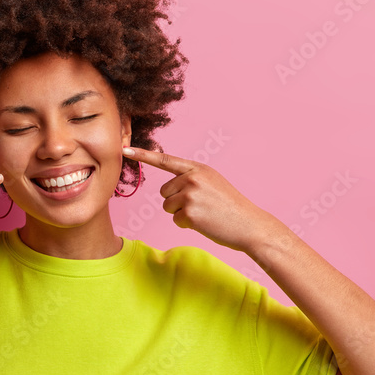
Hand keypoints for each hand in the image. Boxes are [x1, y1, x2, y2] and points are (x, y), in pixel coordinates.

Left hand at [122, 146, 277, 252]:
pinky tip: (205, 223)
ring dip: (181, 214)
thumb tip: (169, 188)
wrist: (250, 225)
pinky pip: (176, 220)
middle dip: (176, 202)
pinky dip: (187, 225)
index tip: (124, 149)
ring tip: (203, 214)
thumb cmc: (230, 207)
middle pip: (164, 191)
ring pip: (167, 206)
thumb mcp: (213, 183)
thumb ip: (191, 179)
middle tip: (200, 206)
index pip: (165, 160)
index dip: (143, 155)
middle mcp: (192, 178)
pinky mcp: (190, 212)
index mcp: (198, 168)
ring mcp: (191, 194)